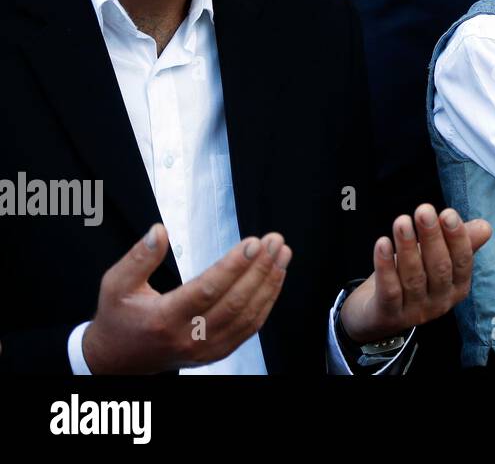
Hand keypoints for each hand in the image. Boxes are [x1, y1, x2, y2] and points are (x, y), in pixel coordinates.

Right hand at [80, 223, 291, 373]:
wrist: (119, 361)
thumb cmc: (119, 316)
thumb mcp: (116, 285)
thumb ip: (138, 258)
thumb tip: (158, 230)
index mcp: (162, 320)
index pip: (206, 291)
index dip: (233, 266)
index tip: (253, 241)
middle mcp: (188, 338)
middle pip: (234, 303)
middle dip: (259, 269)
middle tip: (275, 240)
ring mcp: (206, 350)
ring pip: (247, 317)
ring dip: (269, 282)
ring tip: (282, 253)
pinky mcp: (217, 353)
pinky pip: (250, 328)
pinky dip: (267, 301)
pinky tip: (275, 276)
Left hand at [339, 204, 490, 343]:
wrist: (378, 313)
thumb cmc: (413, 276)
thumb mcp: (437, 257)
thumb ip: (458, 242)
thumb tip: (485, 227)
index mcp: (457, 287)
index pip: (462, 262)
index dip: (456, 238)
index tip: (447, 213)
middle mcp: (440, 302)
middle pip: (439, 268)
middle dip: (432, 237)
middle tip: (424, 210)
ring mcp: (415, 311)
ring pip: (414, 277)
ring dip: (408, 246)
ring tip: (402, 221)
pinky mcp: (389, 315)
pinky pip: (390, 290)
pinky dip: (386, 266)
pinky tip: (382, 243)